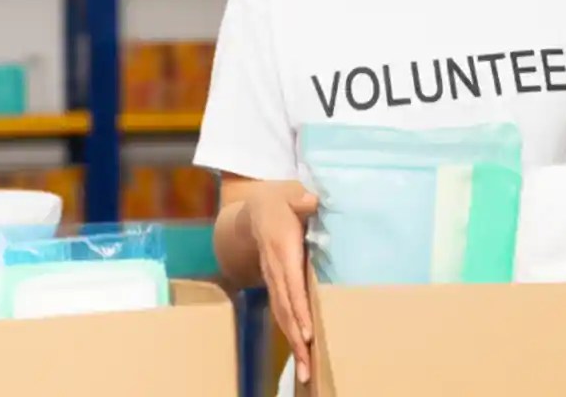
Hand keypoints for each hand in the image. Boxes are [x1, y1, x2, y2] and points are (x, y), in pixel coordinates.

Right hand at [242, 181, 319, 383]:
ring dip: (294, 342)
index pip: (291, 284)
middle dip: (297, 338)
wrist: (254, 210)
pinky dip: (291, 332)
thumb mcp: (290, 194)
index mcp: (282, 249)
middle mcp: (276, 269)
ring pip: (283, 315)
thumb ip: (300, 199)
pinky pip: (282, 312)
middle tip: (308, 367)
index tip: (308, 332)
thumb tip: (310, 201)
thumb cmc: (279, 202)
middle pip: (286, 308)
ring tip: (305, 370)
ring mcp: (274, 279)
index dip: (299, 308)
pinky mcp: (275, 285)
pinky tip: (301, 351)